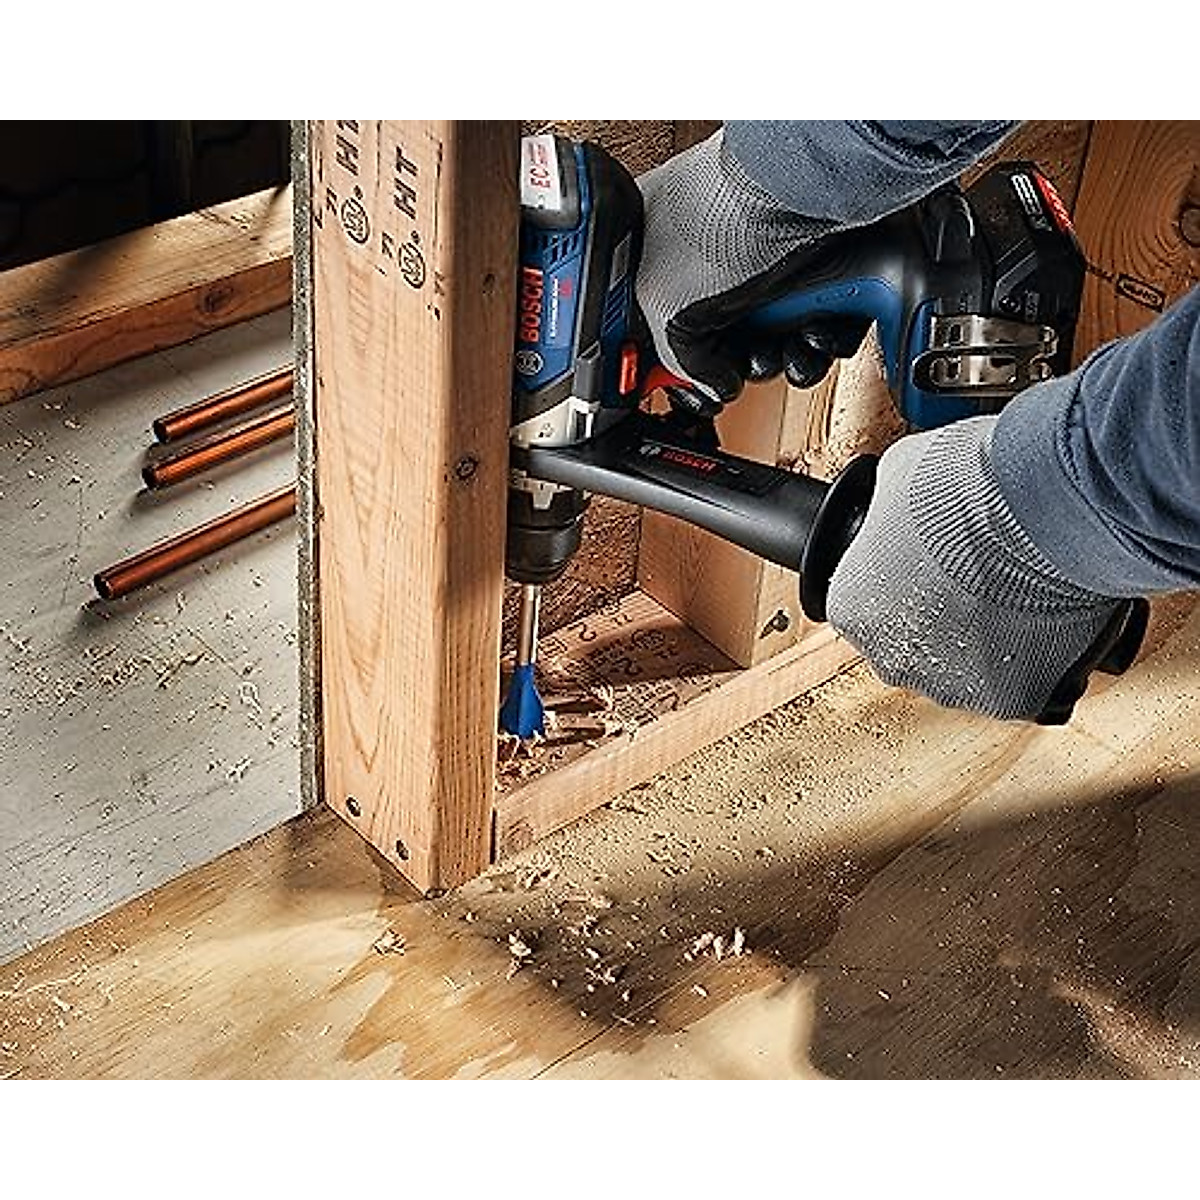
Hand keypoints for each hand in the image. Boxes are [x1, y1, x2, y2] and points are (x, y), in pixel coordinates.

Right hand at [635, 130, 870, 407]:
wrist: (803, 184)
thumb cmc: (723, 214)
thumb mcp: (663, 304)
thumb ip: (677, 361)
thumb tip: (709, 387)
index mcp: (659, 253)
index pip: (660, 324)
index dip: (674, 363)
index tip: (685, 385)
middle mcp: (714, 254)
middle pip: (726, 339)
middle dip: (739, 366)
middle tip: (741, 365)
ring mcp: (769, 257)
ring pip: (778, 338)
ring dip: (785, 361)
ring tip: (784, 350)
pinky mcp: (821, 267)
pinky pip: (824, 324)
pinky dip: (823, 342)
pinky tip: (814, 334)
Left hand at [826, 417, 1127, 720]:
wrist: (1043, 506)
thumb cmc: (969, 484)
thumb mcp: (900, 473)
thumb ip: (887, 505)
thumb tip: (892, 500)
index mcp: (852, 609)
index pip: (869, 607)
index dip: (906, 582)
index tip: (935, 564)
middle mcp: (890, 658)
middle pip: (914, 645)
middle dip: (945, 617)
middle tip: (981, 576)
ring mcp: (951, 685)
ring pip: (969, 669)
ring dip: (990, 640)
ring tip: (1021, 592)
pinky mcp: (1011, 700)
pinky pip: (1023, 684)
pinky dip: (1040, 659)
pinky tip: (1049, 618)